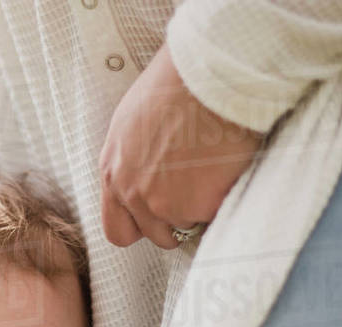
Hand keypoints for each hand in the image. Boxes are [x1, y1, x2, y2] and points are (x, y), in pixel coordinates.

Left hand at [99, 43, 262, 249]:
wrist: (207, 75)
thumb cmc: (173, 85)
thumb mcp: (131, 122)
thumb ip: (131, 160)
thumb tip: (145, 171)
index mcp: (113, 173)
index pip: (117, 229)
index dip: (141, 226)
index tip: (158, 216)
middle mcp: (134, 194)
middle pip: (156, 235)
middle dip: (177, 221)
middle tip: (197, 191)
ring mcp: (166, 205)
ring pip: (189, 225)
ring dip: (202, 207)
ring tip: (214, 169)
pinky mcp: (200, 206)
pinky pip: (216, 215)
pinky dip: (225, 197)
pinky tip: (228, 166)